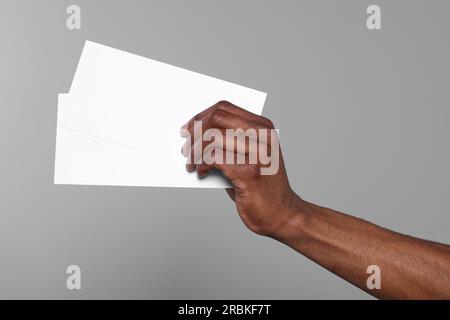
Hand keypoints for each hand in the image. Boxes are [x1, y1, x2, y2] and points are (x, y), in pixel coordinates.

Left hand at [181, 101, 300, 236]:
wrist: (281, 213)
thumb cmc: (261, 186)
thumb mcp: (250, 155)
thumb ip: (230, 141)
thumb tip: (196, 134)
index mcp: (263, 127)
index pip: (224, 107)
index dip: (201, 116)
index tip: (189, 129)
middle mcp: (263, 136)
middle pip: (217, 118)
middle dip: (195, 132)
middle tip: (186, 148)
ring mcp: (258, 153)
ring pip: (212, 138)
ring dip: (195, 151)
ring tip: (192, 164)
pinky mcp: (249, 172)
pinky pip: (214, 158)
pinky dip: (202, 164)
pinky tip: (201, 172)